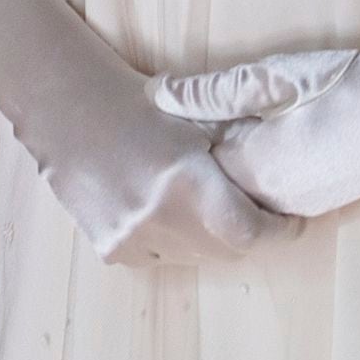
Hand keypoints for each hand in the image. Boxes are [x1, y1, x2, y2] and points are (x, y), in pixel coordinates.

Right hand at [19, 74, 299, 265]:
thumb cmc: (137, 104)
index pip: (252, 232)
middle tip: (246, 207)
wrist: (67, 108)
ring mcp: (132, 238)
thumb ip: (238, 151)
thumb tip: (283, 177)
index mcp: (185, 180)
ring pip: (195, 256)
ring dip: (206, 237)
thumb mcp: (195, 117)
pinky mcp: (113, 250)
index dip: (280, 232)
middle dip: (244, 232)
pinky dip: (171, 239)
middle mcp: (160, 218)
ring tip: (193, 201)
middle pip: (226, 248)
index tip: (292, 221)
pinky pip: (162, 256)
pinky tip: (155, 205)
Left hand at [159, 38, 359, 218]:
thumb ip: (214, 90)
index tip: (159, 110)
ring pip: (243, 189)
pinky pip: (274, 192)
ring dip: (228, 160)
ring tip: (223, 119)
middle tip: (186, 113)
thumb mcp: (277, 76)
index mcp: (255, 168)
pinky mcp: (325, 200)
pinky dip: (258, 169)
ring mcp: (303, 205)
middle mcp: (275, 199)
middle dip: (195, 153)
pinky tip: (266, 134)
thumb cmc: (352, 83)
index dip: (174, 134)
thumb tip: (157, 95)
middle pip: (214, 181)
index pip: (190, 162)